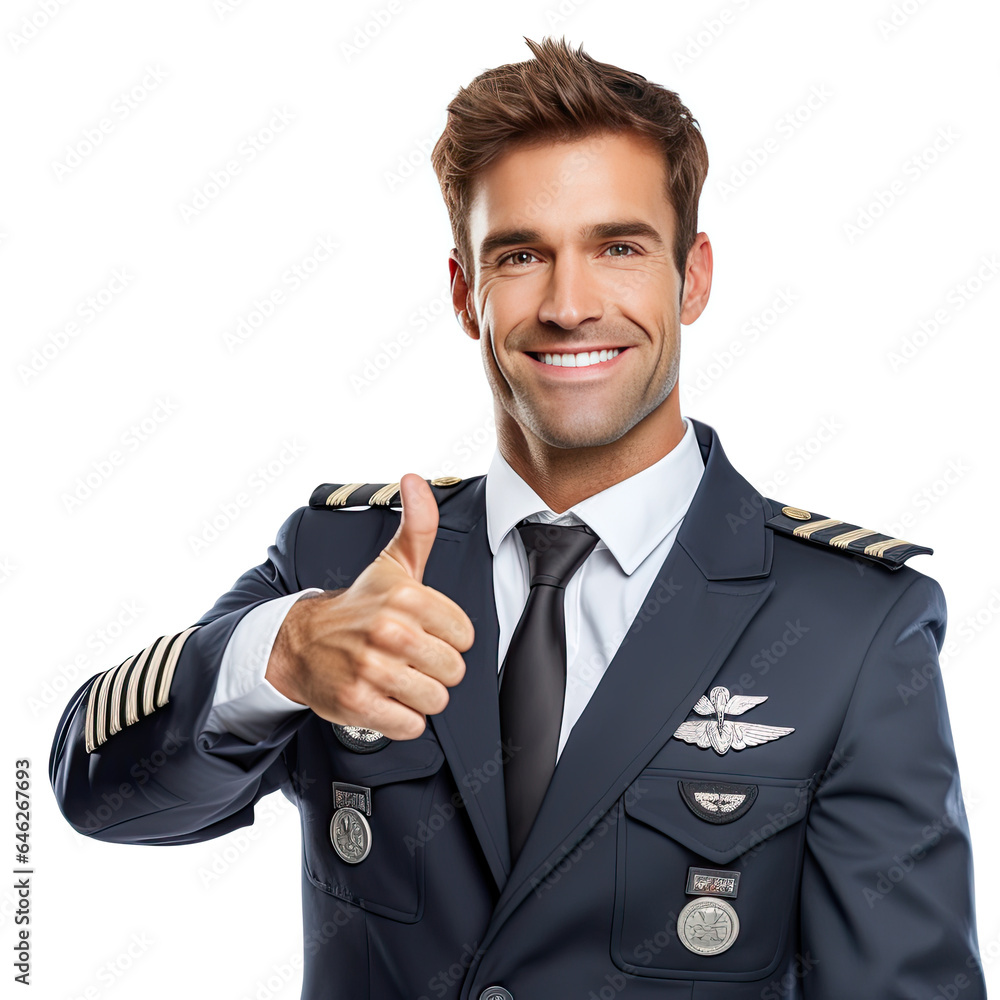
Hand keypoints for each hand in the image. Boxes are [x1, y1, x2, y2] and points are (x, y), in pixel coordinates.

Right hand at [265, 473, 473, 738]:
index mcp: (406, 597)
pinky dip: (401, 719)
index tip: (426, 633)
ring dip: (419, 695)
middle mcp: (389, 631)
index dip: (448, 638)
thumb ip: (418, 524)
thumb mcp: (393, 563)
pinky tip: (385, 699)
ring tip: (398, 679)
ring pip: (434, 700)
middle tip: (410, 659)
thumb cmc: (358, 605)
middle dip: (435, 670)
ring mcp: (371, 669)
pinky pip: (409, 725)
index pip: (465, 635)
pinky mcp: (357, 703)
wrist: (300, 642)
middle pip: (453, 671)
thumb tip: (416, 480)